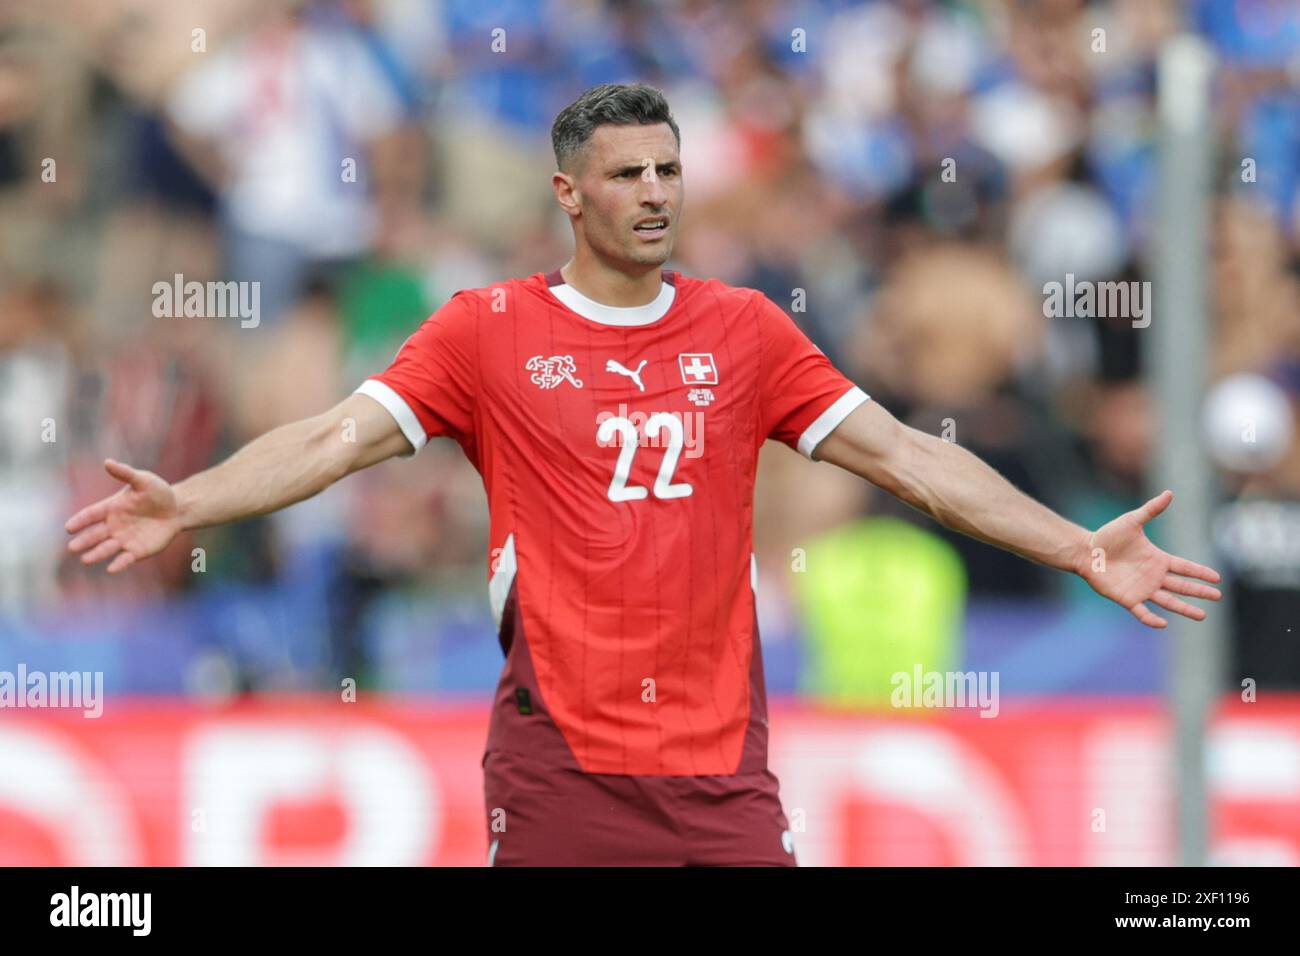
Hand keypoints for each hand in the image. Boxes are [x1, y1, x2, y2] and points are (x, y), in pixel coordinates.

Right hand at [65, 459, 182, 573]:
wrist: (177, 508)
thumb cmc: (157, 492)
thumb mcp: (143, 480)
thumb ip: (125, 473)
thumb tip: (107, 462)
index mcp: (111, 508)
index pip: (91, 514)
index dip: (80, 521)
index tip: (69, 527)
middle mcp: (113, 526)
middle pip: (95, 535)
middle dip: (84, 541)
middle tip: (72, 548)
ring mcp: (124, 539)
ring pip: (107, 548)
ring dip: (96, 554)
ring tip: (85, 559)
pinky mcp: (137, 551)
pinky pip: (126, 558)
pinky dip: (119, 564)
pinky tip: (111, 569)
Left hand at [1074, 489, 1221, 627]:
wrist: (1086, 550)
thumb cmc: (1108, 536)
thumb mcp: (1132, 521)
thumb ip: (1151, 510)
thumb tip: (1170, 492)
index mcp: (1158, 559)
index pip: (1185, 567)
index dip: (1200, 572)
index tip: (1217, 578)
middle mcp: (1153, 576)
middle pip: (1182, 586)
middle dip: (1199, 591)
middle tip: (1217, 596)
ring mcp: (1142, 589)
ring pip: (1169, 601)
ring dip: (1185, 608)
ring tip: (1202, 615)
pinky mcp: (1127, 598)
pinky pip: (1143, 612)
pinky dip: (1152, 619)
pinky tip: (1164, 624)